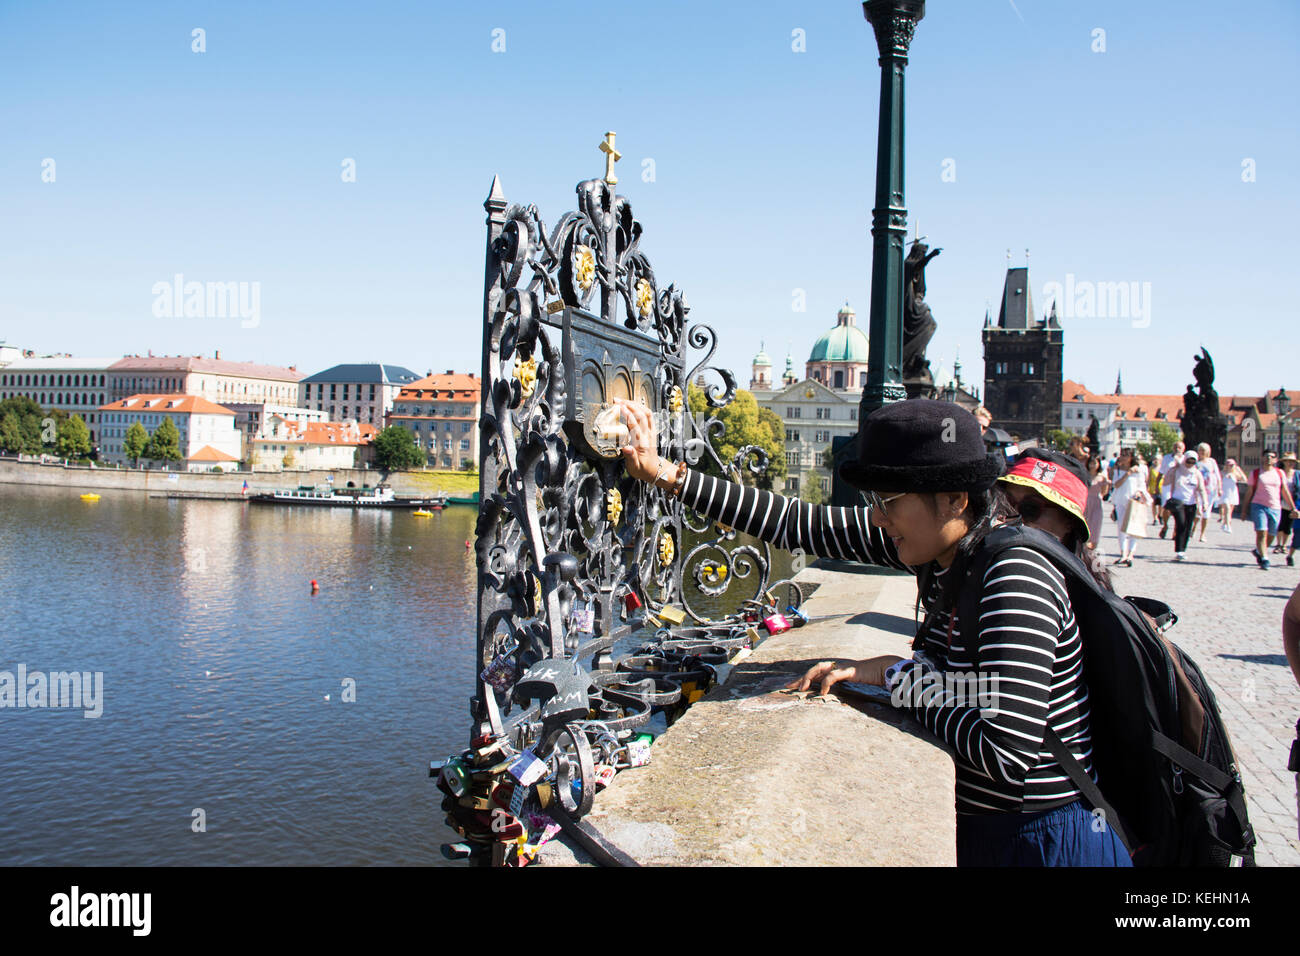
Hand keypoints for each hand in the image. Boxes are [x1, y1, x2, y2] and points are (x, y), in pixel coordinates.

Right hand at [615, 398, 660, 482]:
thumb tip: (626, 448)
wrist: (654, 471)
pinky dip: (642, 408)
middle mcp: (647, 436)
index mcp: (642, 444)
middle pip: (641, 415)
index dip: (627, 414)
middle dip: (630, 405)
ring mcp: (651, 432)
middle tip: (617, 400)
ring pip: (647, 413)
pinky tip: (634, 405)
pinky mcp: (652, 431)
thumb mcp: (634, 467)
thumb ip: (630, 457)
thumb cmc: (642, 469)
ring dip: (636, 404)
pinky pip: (649, 416)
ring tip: (624, 400)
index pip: (635, 425)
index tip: (619, 406)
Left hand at [786, 655, 903, 695]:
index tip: (790, 686)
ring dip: (809, 678)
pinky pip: (833, 676)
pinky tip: (822, 692)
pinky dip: (825, 683)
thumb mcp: (849, 682)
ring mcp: (841, 666)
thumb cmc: (867, 676)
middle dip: (800, 678)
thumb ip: (839, 685)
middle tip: (789, 687)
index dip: (801, 678)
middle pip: (813, 669)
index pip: (814, 672)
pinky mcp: (848, 670)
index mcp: (834, 668)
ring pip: (819, 669)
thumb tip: (827, 694)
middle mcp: (835, 665)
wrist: (882, 669)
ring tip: (802, 689)